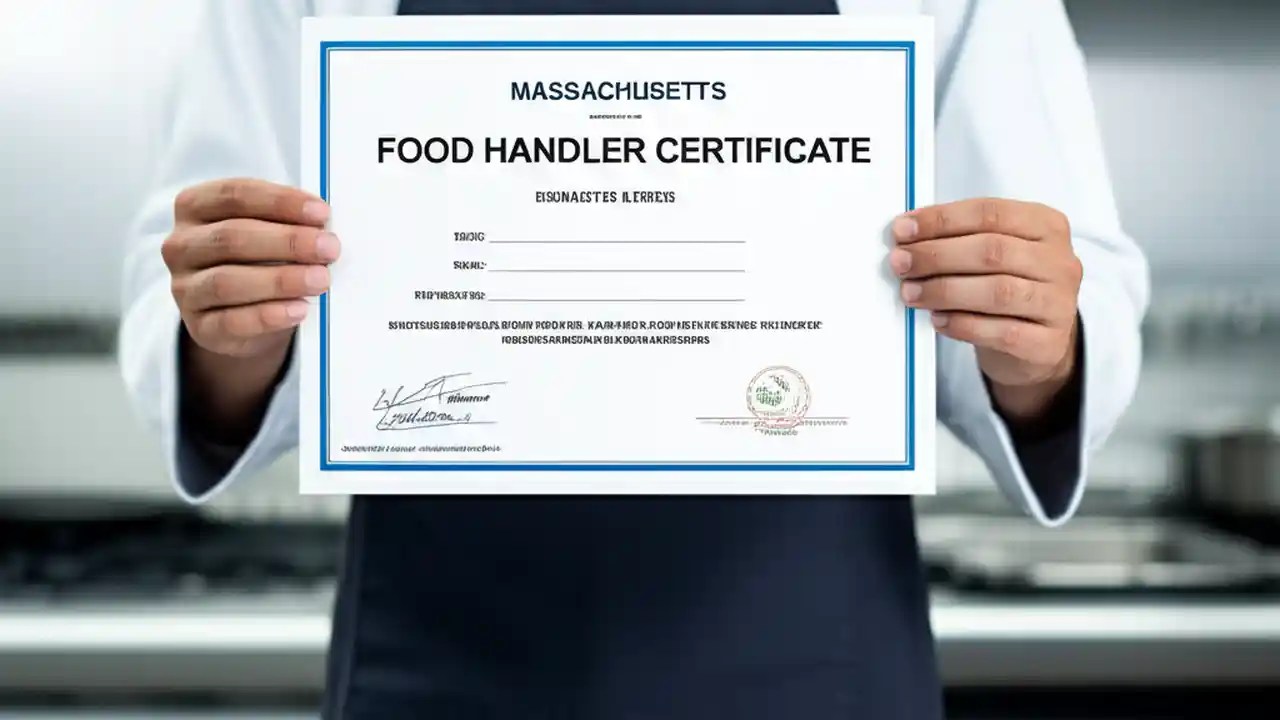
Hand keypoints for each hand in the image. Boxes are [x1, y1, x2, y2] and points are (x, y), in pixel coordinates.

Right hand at [163, 178, 337, 357]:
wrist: (243, 316)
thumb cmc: (259, 260)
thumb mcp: (268, 233)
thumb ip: (288, 223)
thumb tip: (324, 228)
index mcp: (195, 207)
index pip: (234, 195)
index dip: (280, 202)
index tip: (321, 213)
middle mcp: (182, 245)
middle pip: (232, 237)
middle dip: (287, 242)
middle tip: (329, 248)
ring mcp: (185, 288)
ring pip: (227, 281)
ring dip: (280, 280)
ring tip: (320, 279)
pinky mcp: (199, 326)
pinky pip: (231, 322)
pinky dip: (269, 315)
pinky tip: (299, 309)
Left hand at [889, 198, 1081, 423]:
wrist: (1036, 343)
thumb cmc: (1007, 287)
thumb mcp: (995, 253)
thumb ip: (961, 239)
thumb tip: (908, 236)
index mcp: (1046, 226)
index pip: (990, 212)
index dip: (941, 220)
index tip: (903, 230)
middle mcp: (1060, 262)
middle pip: (992, 251)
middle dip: (937, 255)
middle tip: (901, 263)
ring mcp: (1059, 303)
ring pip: (997, 291)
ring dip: (945, 291)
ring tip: (911, 292)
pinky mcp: (1048, 343)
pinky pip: (1002, 331)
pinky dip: (963, 324)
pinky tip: (938, 320)